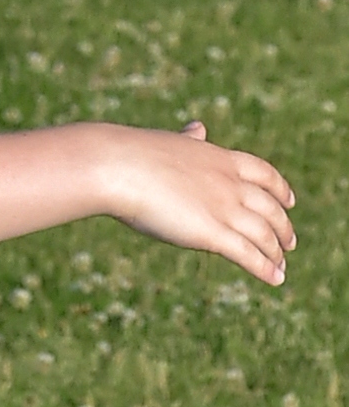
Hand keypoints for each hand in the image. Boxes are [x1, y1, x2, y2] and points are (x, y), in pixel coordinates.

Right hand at [101, 121, 295, 285]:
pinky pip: (248, 254)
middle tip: (289, 242)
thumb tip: (198, 128)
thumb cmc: (134, 153)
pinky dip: (265, 268)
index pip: (264, 174)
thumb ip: (190, 141)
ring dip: (276, 252)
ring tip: (281, 267)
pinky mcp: (212, 233)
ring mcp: (223, 207)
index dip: (281, 189)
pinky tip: (275, 278)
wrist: (117, 166)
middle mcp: (228, 182)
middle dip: (283, 226)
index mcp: (218, 157)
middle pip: (270, 207)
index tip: (290, 200)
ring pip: (264, 234)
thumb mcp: (171, 142)